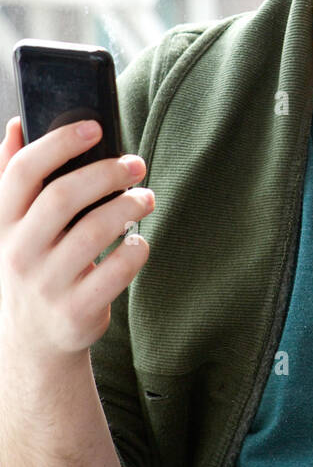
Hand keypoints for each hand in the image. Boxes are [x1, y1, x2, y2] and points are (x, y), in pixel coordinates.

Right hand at [0, 116, 153, 360]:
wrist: (32, 342)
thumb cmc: (34, 265)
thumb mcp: (13, 227)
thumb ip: (13, 176)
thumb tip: (16, 124)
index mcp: (4, 224)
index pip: (22, 171)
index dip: (58, 143)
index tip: (95, 127)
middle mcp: (20, 252)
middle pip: (63, 196)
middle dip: (107, 173)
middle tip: (136, 165)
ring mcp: (47, 284)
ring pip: (95, 231)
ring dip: (129, 206)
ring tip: (145, 198)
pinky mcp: (77, 311)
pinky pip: (117, 271)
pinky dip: (136, 249)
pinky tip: (138, 242)